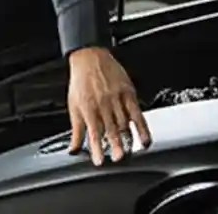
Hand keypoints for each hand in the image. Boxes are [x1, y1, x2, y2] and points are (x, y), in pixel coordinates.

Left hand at [66, 47, 151, 165]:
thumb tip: (73, 149)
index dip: (97, 148)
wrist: (90, 57)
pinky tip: (144, 139)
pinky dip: (142, 128)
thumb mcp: (73, 105)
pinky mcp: (128, 94)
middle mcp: (103, 104)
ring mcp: (117, 99)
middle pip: (111, 128)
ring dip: (128, 139)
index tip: (100, 161)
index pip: (93, 132)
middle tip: (119, 158)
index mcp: (88, 108)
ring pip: (124, 123)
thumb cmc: (81, 82)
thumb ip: (76, 129)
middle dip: (115, 145)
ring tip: (129, 152)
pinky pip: (137, 113)